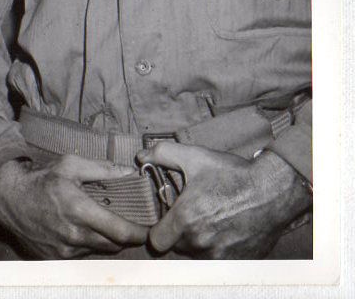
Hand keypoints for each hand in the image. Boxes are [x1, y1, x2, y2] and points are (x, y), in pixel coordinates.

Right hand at [0, 155, 149, 257]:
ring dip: (107, 240)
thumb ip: (102, 169)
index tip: (151, 229)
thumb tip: (129, 171)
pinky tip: (83, 229)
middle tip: (132, 225)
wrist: (8, 197)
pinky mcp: (56, 257)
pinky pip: (82, 253)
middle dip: (126, 236)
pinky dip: (88, 243)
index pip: (121, 231)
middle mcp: (74, 234)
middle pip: (114, 244)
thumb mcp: (70, 165)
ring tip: (107, 225)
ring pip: (99, 249)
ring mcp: (64, 249)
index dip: (140, 233)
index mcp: (79, 210)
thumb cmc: (40, 178)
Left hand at [138, 143, 311, 257]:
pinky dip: (218, 248)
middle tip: (190, 215)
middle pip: (177, 247)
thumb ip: (161, 154)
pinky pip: (218, 260)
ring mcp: (221, 254)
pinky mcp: (239, 260)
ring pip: (197, 254)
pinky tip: (224, 230)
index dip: (158, 229)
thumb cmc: (232, 174)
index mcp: (186, 219)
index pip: (156, 241)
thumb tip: (141, 156)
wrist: (273, 190)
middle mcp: (201, 241)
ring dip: (198, 242)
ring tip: (208, 220)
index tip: (165, 219)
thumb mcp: (194, 156)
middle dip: (179, 233)